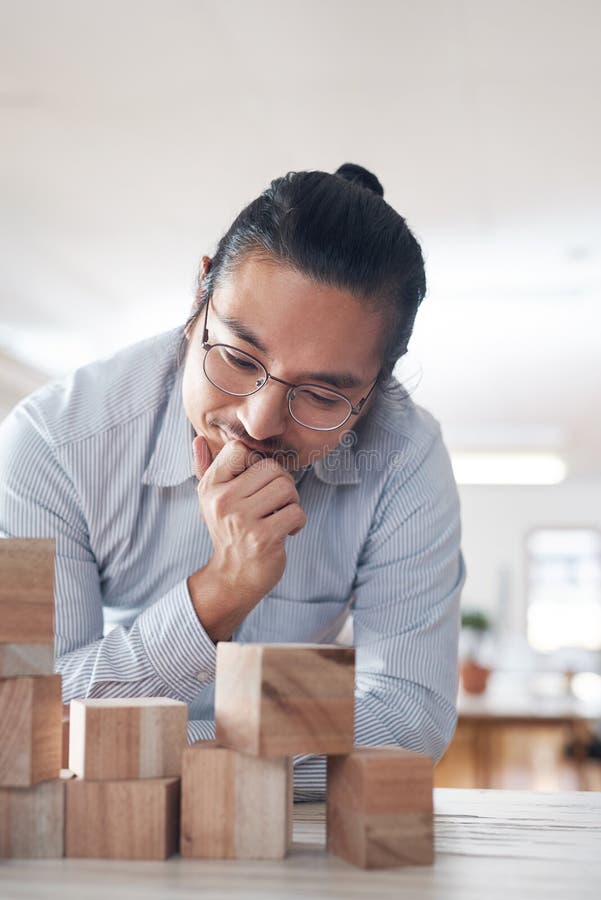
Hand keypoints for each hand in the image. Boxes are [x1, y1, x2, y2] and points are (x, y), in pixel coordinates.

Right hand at [191, 435, 306, 611]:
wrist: (233, 577)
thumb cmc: (228, 532)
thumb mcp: (210, 500)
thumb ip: (204, 468)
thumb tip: (199, 439)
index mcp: (211, 487)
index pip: (240, 449)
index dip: (257, 462)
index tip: (258, 482)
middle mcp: (222, 501)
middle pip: (272, 468)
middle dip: (282, 483)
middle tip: (276, 502)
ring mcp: (242, 520)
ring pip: (286, 487)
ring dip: (292, 502)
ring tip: (281, 514)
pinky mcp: (263, 538)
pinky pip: (296, 512)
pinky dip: (298, 521)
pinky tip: (286, 530)